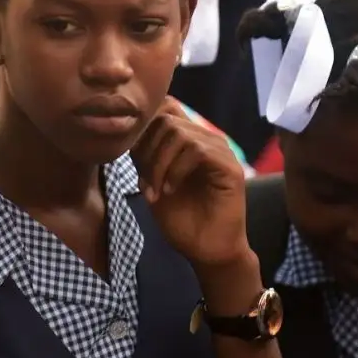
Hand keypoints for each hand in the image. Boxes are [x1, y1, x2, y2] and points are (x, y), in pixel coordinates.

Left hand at [131, 99, 249, 270]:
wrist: (207, 251)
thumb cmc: (182, 219)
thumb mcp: (152, 182)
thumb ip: (145, 156)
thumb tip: (128, 134)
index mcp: (189, 139)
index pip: (165, 107)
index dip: (143, 127)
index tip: (133, 159)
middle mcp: (206, 138)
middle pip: (166, 118)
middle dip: (146, 150)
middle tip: (144, 182)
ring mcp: (220, 150)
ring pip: (179, 132)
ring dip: (159, 163)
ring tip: (156, 190)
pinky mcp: (229, 167)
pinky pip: (197, 150)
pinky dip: (176, 169)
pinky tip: (170, 190)